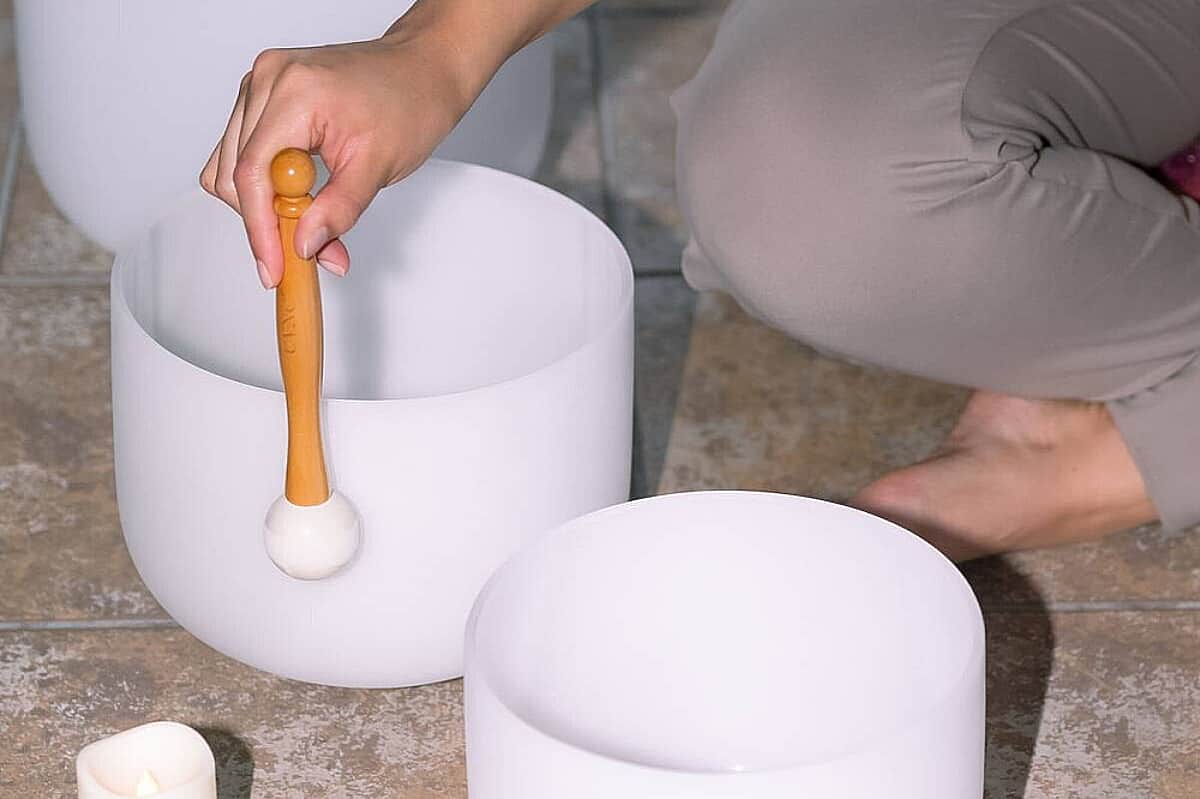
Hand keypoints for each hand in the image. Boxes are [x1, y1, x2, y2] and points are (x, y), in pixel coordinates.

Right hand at [199, 31, 473, 286]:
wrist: (423, 70)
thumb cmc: (410, 102)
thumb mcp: (378, 166)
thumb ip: (337, 211)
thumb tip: (303, 244)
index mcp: (293, 92)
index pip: (251, 173)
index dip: (259, 229)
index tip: (273, 267)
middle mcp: (268, 80)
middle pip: (233, 173)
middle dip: (265, 220)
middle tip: (305, 248)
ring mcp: (263, 84)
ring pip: (231, 164)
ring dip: (264, 203)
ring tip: (311, 216)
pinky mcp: (266, 94)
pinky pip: (244, 149)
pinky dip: (267, 182)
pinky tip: (301, 193)